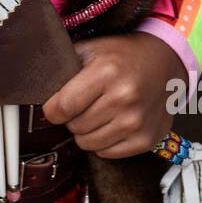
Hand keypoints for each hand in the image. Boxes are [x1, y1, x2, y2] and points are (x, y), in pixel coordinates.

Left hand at [42, 32, 184, 158]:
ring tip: (98, 113)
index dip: (52, 109)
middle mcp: (124, 98)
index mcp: (106, 72)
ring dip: (87, 132)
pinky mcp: (146, 139)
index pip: (62, 107)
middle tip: (83, 104)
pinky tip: (113, 123)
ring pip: (88, 144)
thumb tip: (35, 87)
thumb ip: (64, 66)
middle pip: (74, 127)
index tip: (55, 105)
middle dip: (72, 118)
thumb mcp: (92, 48)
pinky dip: (104, 142)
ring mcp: (137, 122)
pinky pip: (108, 153)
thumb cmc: (122, 55)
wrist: (166, 62)